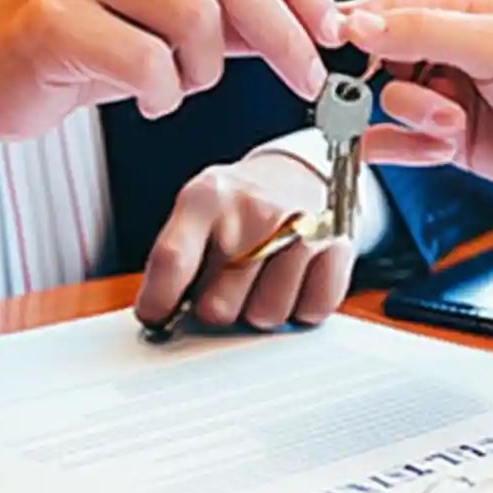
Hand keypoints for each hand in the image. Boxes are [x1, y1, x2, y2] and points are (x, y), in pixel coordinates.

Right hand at [0, 0, 340, 155]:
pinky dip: (161, 94)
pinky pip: (147, 63)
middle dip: (282, 33)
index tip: (332, 29)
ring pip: (193, 18)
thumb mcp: (163, 25)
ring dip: (204, 72)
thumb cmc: (79, 50)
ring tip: (178, 85)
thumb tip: (308, 24)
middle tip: (307, 79)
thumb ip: (227, 17)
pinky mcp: (52, 20)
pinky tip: (144, 99)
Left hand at [134, 154, 355, 329]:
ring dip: (260, 308)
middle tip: (225, 284)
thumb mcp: (198, 211)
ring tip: (263, 276)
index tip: (154, 318)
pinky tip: (294, 277)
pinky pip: (309, 312)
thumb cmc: (240, 203)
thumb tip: (158, 316)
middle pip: (219, 306)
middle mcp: (255, 210)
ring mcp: (301, 228)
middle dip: (217, 307)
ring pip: (265, 316)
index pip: (173, 259)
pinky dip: (300, 305)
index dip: (158, 300)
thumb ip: (176, 257)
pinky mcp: (337, 247)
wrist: (300, 175)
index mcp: (208, 197)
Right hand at [341, 0, 492, 213]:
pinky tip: (425, 151)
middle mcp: (453, 52)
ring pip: (391, 105)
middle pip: (381, 62)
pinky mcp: (453, 142)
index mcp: (465, 12)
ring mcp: (452, 97)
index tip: (332, 48)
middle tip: (420, 99)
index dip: (354, 29)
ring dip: (413, 120)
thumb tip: (355, 24)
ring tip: (452, 129)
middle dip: (386, 84)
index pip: (388, 11)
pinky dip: (403, 150)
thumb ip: (421, 33)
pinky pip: (402, 143)